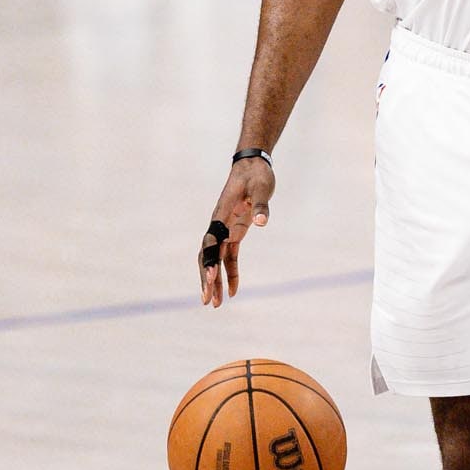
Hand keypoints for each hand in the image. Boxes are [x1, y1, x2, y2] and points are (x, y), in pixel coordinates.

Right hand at [198, 158, 275, 306]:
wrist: (254, 165)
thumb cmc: (256, 174)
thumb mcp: (262, 187)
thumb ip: (261, 205)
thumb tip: (262, 222)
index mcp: (221, 215)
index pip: (211, 242)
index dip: (210, 261)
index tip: (211, 278)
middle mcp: (219, 225)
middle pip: (208, 256)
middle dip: (207, 279)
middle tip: (208, 301)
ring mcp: (225, 229)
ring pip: (216, 260)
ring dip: (216, 282)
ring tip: (216, 305)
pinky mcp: (235, 232)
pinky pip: (230, 258)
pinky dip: (231, 274)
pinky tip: (234, 291)